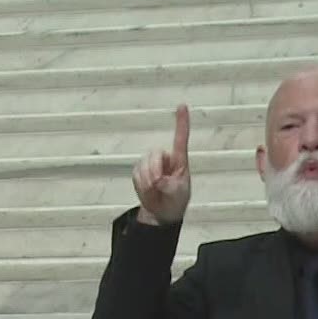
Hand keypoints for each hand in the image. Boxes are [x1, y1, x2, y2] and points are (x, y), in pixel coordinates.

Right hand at [133, 105, 191, 225]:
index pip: (180, 138)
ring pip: (143, 165)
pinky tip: (148, 191)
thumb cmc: (176, 200)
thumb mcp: (179, 193)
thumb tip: (157, 179)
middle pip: (155, 154)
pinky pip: (136, 174)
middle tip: (157, 185)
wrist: (162, 213)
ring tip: (154, 191)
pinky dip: (140, 184)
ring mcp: (150, 164)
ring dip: (147, 181)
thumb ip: (170, 184)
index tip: (182, 105)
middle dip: (153, 170)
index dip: (181, 122)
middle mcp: (165, 158)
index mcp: (179, 160)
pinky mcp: (139, 171)